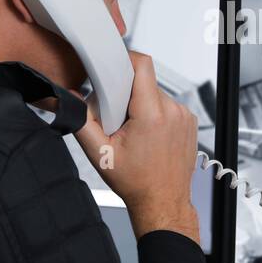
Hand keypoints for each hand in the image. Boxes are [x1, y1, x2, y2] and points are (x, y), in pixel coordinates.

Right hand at [73, 51, 199, 241]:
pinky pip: (167, 105)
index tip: (113, 72)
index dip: (125, 61)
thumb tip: (71, 99)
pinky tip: (149, 135)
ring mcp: (184, 116)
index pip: (142, 65)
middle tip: (119, 118)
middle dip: (127, 94)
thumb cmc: (136, 182)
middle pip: (145, 82)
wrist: (162, 201)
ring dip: (142, 105)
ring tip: (135, 131)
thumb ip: (82, 121)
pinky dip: (155, 114)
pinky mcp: (189, 121)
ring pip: (156, 94)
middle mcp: (173, 111)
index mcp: (152, 115)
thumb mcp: (100, 154)